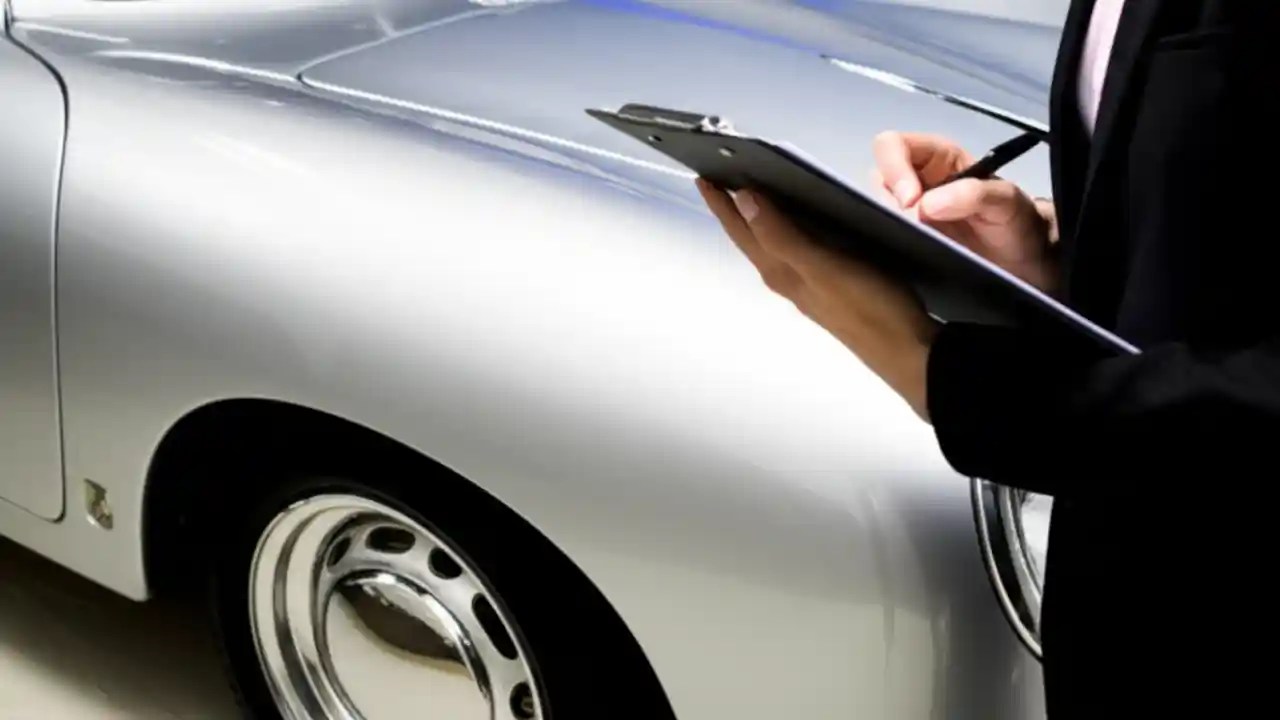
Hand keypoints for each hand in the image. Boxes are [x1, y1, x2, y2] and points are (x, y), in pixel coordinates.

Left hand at [697, 178, 937, 421]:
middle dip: (733, 211)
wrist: (908, 353)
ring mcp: (808, 287)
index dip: (722, 203)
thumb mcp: (824, 267)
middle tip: (718, 182)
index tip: (703, 177)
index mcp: (780, 271)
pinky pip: (796, 254)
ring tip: (749, 199)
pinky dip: (786, 233)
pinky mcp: (830, 289)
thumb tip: (744, 201)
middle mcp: (788, 279)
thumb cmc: (870, 308)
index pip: (742, 230)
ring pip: (771, 248)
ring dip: (757, 222)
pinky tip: (798, 227)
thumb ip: (781, 236)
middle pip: (751, 239)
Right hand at [872, 131, 1059, 294]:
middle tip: (916, 227)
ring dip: (890, 223)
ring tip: (919, 239)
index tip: (911, 203)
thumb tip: (925, 205)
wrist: (1026, 261)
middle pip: (878, 177)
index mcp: (938, 158)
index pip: (893, 146)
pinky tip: (911, 249)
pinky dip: (890, 240)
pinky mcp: (906, 238)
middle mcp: (917, 180)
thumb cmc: (1019, 222)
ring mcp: (909, 212)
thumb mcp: (1006, 202)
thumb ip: (973, 195)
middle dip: (890, 202)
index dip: (894, 169)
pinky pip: (883, 233)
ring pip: (875, 207)